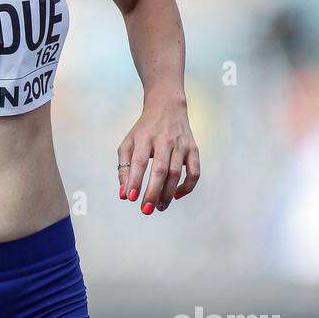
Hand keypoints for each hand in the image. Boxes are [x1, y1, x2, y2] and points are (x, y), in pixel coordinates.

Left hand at [117, 95, 199, 213]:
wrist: (167, 108)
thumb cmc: (144, 131)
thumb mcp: (128, 143)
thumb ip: (123, 168)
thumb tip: (124, 194)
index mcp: (145, 137)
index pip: (139, 161)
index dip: (135, 180)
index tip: (131, 198)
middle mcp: (164, 140)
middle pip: (160, 170)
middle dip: (153, 192)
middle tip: (146, 210)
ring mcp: (181, 145)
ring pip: (176, 173)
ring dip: (168, 193)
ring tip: (159, 207)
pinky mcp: (193, 149)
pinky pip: (194, 172)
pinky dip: (187, 186)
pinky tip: (177, 196)